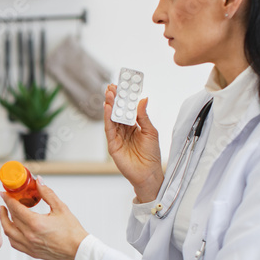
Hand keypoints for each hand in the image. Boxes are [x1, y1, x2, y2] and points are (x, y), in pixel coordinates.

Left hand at [0, 180, 88, 259]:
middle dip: (5, 209)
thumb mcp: (61, 208)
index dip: (8, 199)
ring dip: (4, 222)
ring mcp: (29, 245)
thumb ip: (47, 193)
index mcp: (36, 223)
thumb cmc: (72, 231)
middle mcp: (30, 235)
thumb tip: (39, 182)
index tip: (4, 194)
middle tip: (4, 202)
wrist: (78, 250)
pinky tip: (12, 229)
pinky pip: (14, 243)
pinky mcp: (31, 252)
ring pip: (9, 233)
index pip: (15, 208)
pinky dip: (10, 235)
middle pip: (10, 219)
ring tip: (4, 214)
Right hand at [103, 85, 163, 201]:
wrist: (149, 173)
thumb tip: (143, 99)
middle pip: (117, 111)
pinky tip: (107, 108)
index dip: (124, 98)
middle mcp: (124, 130)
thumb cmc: (152, 154)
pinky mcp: (112, 144)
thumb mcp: (151, 131)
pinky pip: (109, 129)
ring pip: (111, 118)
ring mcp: (117, 137)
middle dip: (114, 99)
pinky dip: (107, 118)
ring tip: (109, 93)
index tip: (122, 85)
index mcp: (133, 125)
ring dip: (109, 105)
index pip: (127, 109)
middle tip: (112, 86)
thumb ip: (144, 116)